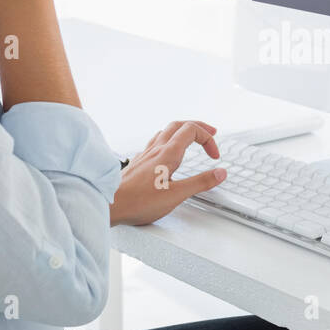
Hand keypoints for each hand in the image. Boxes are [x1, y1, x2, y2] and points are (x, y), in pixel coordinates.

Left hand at [109, 121, 226, 226]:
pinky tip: (167, 152)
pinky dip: (169, 140)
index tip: (214, 156)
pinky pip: (155, 142)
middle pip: (179, 124)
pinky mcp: (138, 162)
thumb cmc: (138, 201)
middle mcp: (156, 149)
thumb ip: (200, 183)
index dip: (208, 139)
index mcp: (168, 154)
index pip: (192, 130)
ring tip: (192, 138)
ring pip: (166, 131)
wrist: (109, 205)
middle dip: (198, 126)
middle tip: (210, 133)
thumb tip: (220, 173)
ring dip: (183, 131)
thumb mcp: (176, 195)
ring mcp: (145, 154)